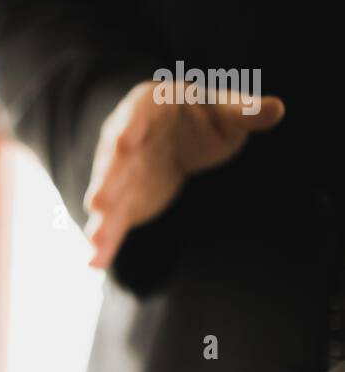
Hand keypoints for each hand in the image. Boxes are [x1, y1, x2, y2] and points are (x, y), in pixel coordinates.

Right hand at [84, 80, 284, 267]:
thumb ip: (244, 111)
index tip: (124, 142)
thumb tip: (277, 110)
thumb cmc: (200, 118)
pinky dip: (104, 243)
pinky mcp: (123, 204)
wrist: (174, 140)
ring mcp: (119, 175)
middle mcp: (124, 141)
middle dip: (107, 182)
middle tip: (97, 202)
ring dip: (100, 220)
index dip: (130, 129)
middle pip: (114, 162)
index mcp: (148, 108)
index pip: (136, 115)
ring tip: (94, 241)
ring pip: (109, 197)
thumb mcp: (223, 111)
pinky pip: (112, 223)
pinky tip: (94, 263)